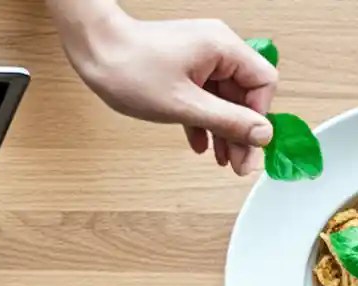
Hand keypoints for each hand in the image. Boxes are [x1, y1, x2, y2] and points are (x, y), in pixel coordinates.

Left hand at [49, 0, 277, 174]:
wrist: (95, 51)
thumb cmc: (130, 69)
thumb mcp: (183, 105)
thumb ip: (226, 121)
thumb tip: (262, 134)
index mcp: (223, 47)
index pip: (262, 82)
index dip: (259, 117)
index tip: (250, 145)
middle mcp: (216, 49)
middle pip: (244, 95)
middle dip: (241, 132)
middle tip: (240, 166)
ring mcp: (199, 59)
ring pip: (223, 100)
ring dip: (223, 130)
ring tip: (223, 161)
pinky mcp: (184, 69)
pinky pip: (203, 97)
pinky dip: (204, 120)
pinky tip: (201, 144)